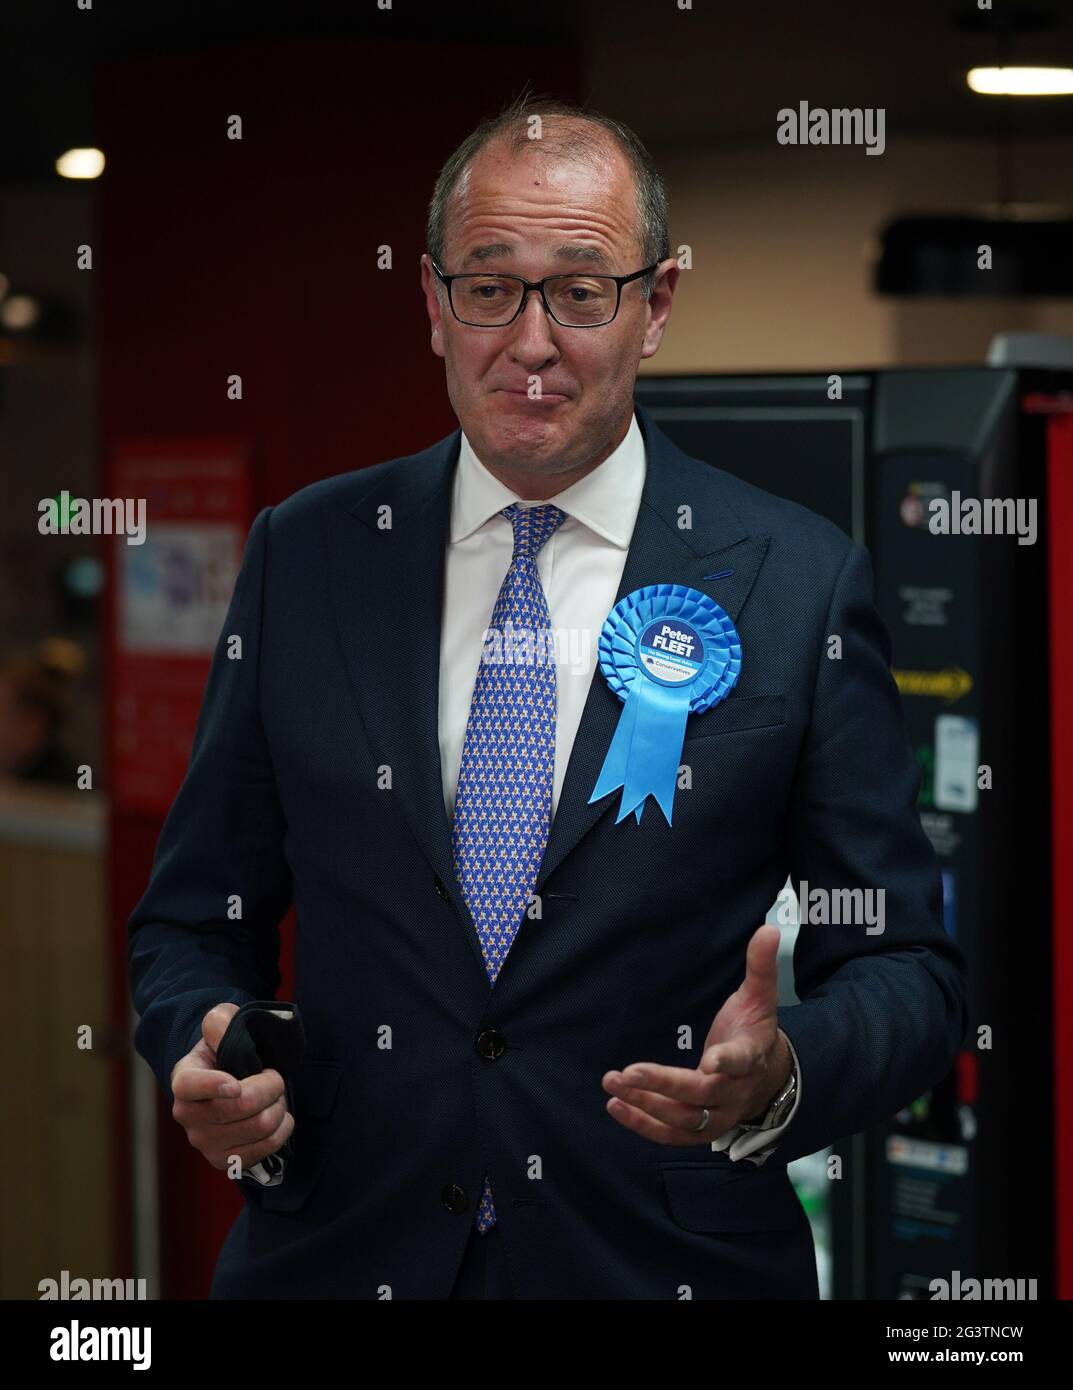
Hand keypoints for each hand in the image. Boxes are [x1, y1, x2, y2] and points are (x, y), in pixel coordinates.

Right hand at [170, 1003, 294, 1173]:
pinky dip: (281, 1131)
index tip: (235, 1085)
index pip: (190, 1085)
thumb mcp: (222, 1026)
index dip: (213, 1086)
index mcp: (183, 1078)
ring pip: (258, 1127)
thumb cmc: (226, 1050)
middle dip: (270, 1086)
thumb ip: (219, 1022)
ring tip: (276, 1097)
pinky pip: (263, 1149)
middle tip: (275, 1077)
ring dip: (278, 1107)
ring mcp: (203, 1141)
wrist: (230, 1080)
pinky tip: (279, 1117)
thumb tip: (220, 1030)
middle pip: (241, 1107)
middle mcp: (187, 1115)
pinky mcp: (223, 1161)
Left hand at [602, 924, 791, 1145]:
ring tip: (614, 1083)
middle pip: (700, 1095)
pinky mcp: (700, 1130)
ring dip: (645, 1104)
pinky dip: (643, 1124)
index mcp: (750, 1056)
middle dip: (663, 1084)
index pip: (740, 1061)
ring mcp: (718, 1116)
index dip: (726, 1062)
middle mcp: (734, 1092)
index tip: (708, 1059)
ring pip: (682, 1119)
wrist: (767, 1078)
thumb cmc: (754, 1031)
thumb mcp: (759, 998)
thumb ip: (761, 967)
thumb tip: (770, 928)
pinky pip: (671, 1135)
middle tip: (628, 1070)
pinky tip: (616, 1106)